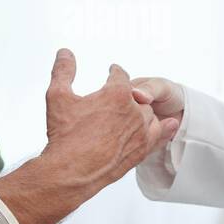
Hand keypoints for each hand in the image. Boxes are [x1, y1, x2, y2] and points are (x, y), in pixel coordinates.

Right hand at [42, 49, 178, 187]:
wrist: (72, 171)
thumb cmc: (65, 135)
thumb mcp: (58, 96)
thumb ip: (63, 70)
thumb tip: (65, 52)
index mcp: (116, 93)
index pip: (120, 75)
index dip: (115, 72)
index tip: (113, 71)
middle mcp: (134, 111)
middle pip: (136, 96)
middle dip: (128, 95)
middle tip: (117, 99)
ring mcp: (141, 131)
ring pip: (148, 114)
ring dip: (142, 111)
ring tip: (135, 113)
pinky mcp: (142, 150)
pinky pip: (158, 135)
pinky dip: (161, 129)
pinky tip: (165, 125)